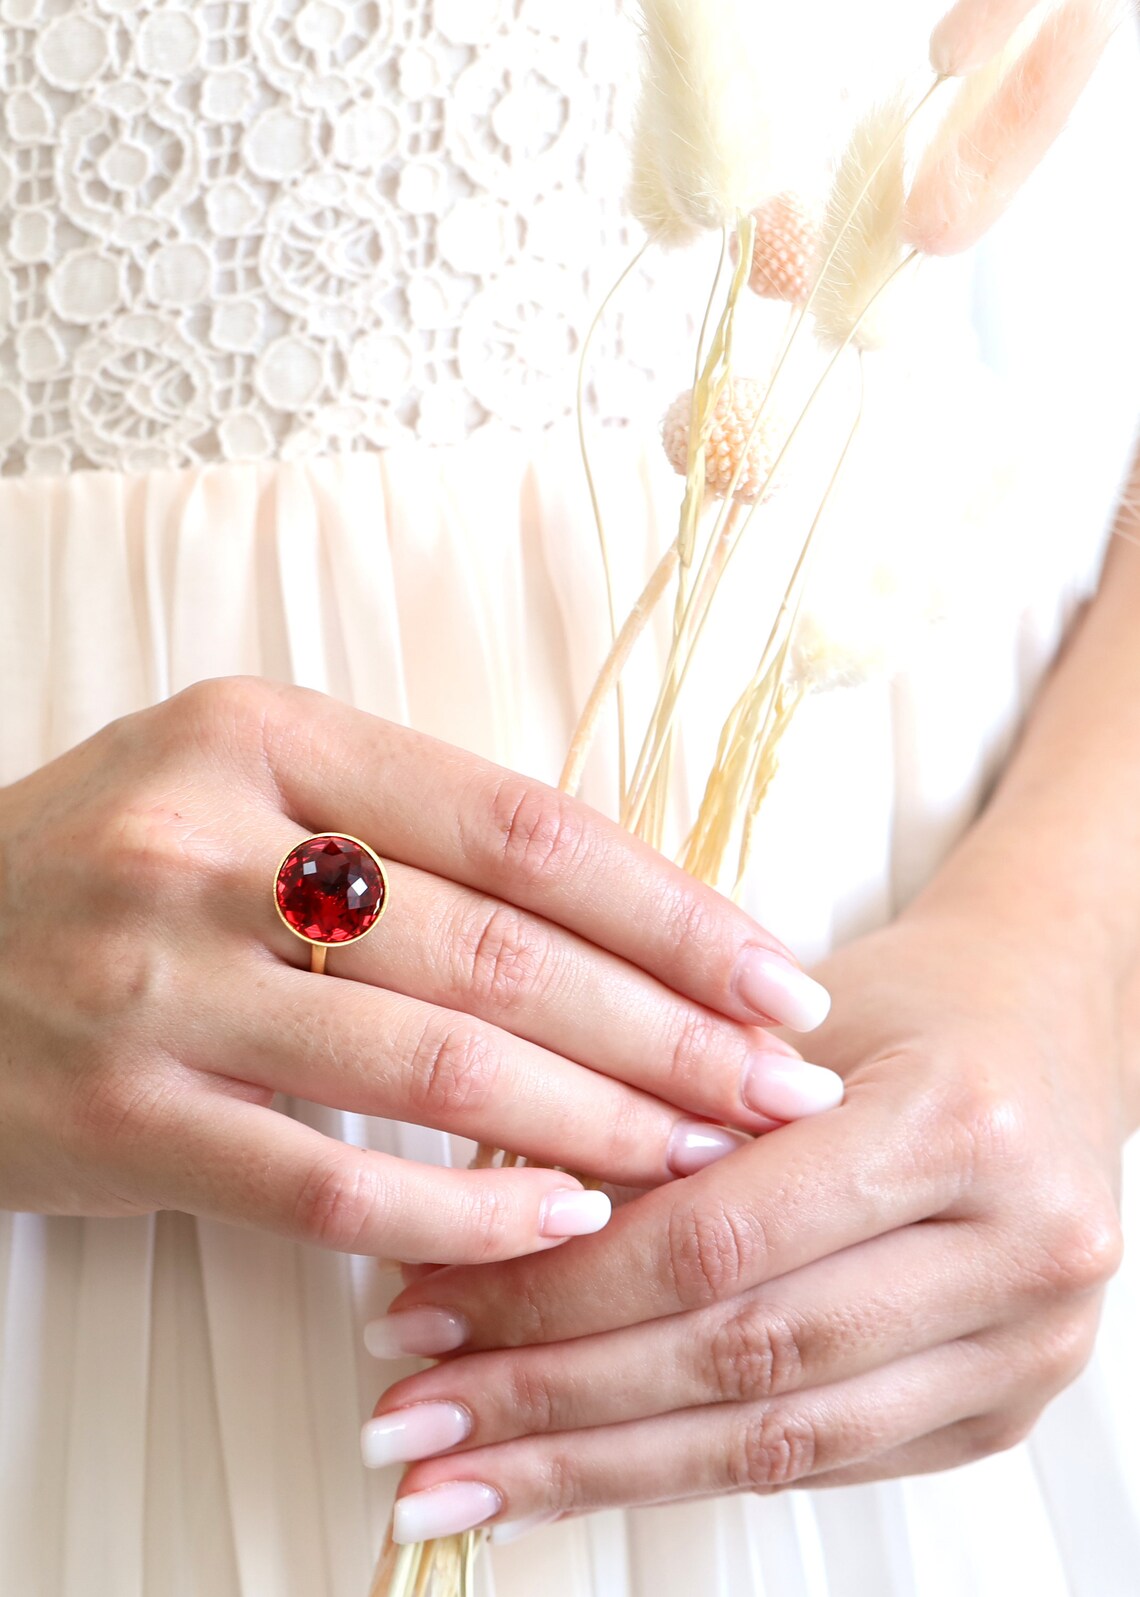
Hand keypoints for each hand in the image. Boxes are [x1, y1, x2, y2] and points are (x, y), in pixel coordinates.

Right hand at [0, 676, 835, 1263]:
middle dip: (669, 1031)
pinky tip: (562, 1225)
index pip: (521, 824)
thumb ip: (407, 829)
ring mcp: (155, 983)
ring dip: (598, 1124)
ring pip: (436, 1067)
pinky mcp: (121, 1119)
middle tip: (780, 1086)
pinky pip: (332, 1185)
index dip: (671, 907)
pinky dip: (467, 1215)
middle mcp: (205, 843)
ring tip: (704, 1155)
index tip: (776, 975)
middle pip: (500, 949)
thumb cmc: (113, 867)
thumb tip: (627, 921)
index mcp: (262, 734)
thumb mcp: (241, 788)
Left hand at [365, 893, 1124, 1539]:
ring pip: (775, 1440)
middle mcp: (1014, 1247)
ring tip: (462, 1482)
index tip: (421, 1313)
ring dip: (599, 1469)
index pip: (715, 1239)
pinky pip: (821, 1462)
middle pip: (736, 1356)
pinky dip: (684, 1471)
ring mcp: (1025, 1345)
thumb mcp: (784, 1016)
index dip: (554, 1292)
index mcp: (953, 1121)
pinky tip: (581, 1473)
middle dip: (551, 1400)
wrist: (1048, 1023)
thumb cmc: (909, 1001)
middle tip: (410, 1424)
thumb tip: (481, 1225)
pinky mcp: (1004, 1404)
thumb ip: (660, 1113)